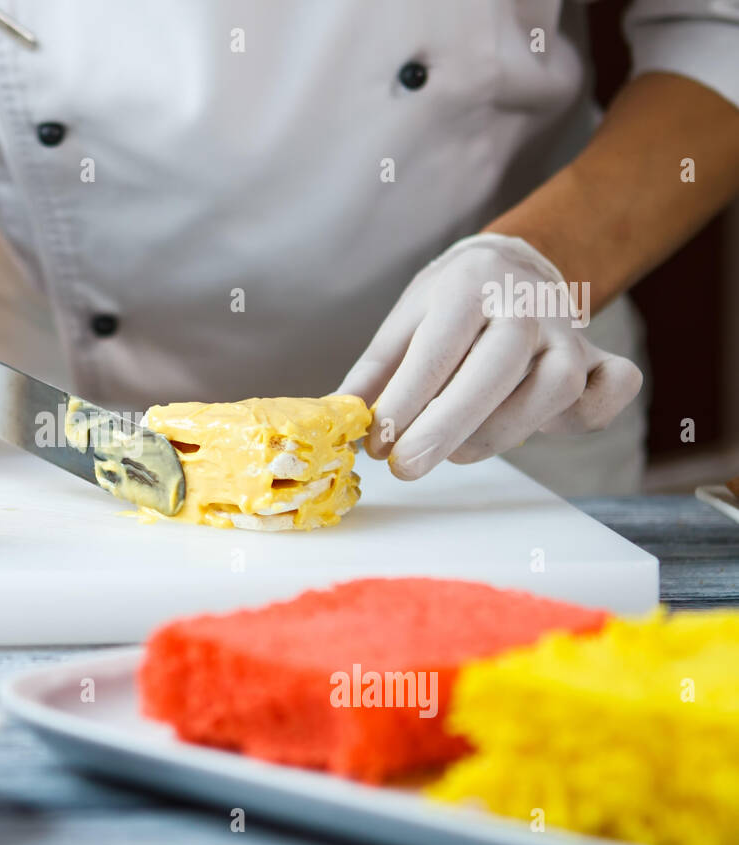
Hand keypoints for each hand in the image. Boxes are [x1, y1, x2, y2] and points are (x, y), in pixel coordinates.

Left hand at [336, 234, 642, 478]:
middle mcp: (527, 304)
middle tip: (407, 467)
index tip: (378, 444)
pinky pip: (612, 391)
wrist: (512, 269)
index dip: (406, 401)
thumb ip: (374, 372)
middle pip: (498, 367)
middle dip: (448, 425)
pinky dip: (585, 417)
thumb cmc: (449, 307)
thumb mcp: (404, 323)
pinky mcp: (601, 358)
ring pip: (553, 388)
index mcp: (470, 285)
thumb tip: (342, 418)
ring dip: (499, 432)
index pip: (438, 348)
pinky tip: (542, 430)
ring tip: (454, 451)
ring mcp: (570, 332)